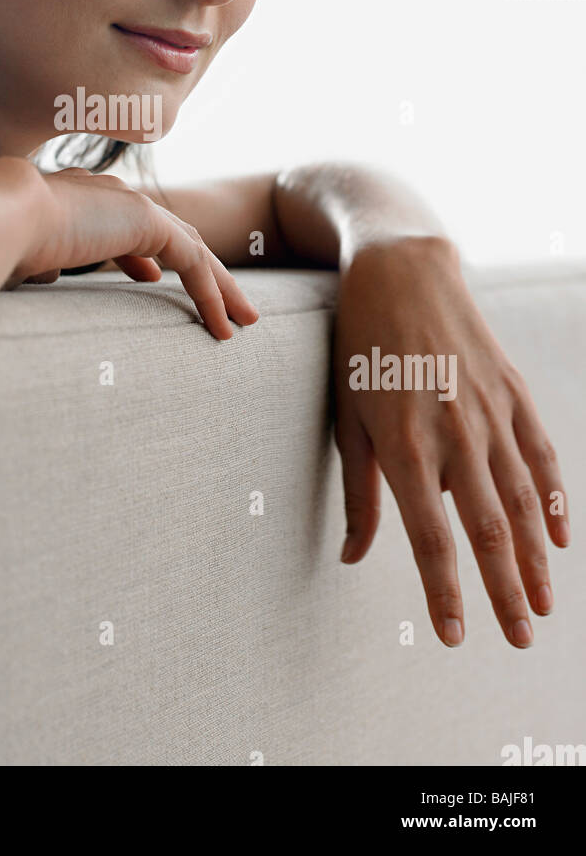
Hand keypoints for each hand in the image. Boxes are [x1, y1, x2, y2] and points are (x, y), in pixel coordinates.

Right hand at [3, 167, 259, 340]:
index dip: (138, 252)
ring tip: (242, 321)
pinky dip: (212, 294)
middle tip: (218, 303)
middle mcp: (107, 194)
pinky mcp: (145, 221)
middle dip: (198, 269)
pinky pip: (192, 263)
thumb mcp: (16, 254)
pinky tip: (223, 328)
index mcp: (77, 198)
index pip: (120, 224)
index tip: (148, 277)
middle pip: (169, 234)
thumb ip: (36, 258)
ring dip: (220, 286)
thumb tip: (43, 272)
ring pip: (192, 248)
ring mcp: (128, 204)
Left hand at [332, 235, 569, 648]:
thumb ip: (358, 493)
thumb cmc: (361, 349)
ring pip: (523, 502)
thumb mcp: (347, 418)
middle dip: (505, 592)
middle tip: (518, 640)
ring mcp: (490, 412)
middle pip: (488, 530)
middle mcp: (453, 434)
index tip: (454, 636)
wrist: (402, 272)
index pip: (431, 538)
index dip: (445, 592)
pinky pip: (542, 457)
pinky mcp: (514, 392)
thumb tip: (354, 557)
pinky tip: (564, 540)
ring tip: (544, 607)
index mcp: (403, 445)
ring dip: (537, 560)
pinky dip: (556, 502)